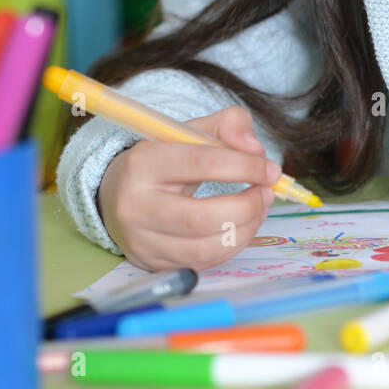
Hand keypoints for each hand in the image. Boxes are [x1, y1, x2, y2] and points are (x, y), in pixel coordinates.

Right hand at [96, 105, 281, 271]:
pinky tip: (242, 226)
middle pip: (200, 217)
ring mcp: (142, 240)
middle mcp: (136, 206)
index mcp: (144, 163)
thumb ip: (229, 125)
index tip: (270, 170)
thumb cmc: (164, 159)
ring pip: (203, 248)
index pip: (200, 163)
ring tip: (258, 208)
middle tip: (266, 193)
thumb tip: (255, 150)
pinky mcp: (152, 262)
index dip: (243, 166)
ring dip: (244, 229)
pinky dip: (231, 246)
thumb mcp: (191, 130)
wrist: (118, 193)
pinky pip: (202, 263)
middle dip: (246, 206)